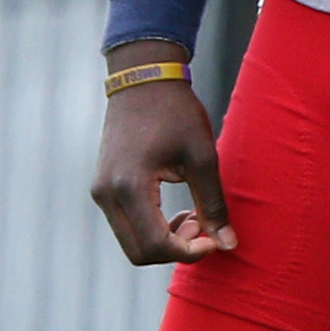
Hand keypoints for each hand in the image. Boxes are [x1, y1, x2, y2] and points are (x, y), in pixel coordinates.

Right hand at [91, 41, 238, 264]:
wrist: (144, 78)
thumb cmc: (176, 112)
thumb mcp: (202, 155)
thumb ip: (212, 203)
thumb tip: (228, 244)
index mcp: (130, 186)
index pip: (155, 245)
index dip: (188, 252)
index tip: (214, 240)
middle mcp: (107, 194)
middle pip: (138, 252)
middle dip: (175, 250)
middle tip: (204, 228)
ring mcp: (101, 191)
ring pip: (131, 242)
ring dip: (164, 241)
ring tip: (193, 215)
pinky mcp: (103, 187)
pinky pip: (126, 224)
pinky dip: (152, 228)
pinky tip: (176, 209)